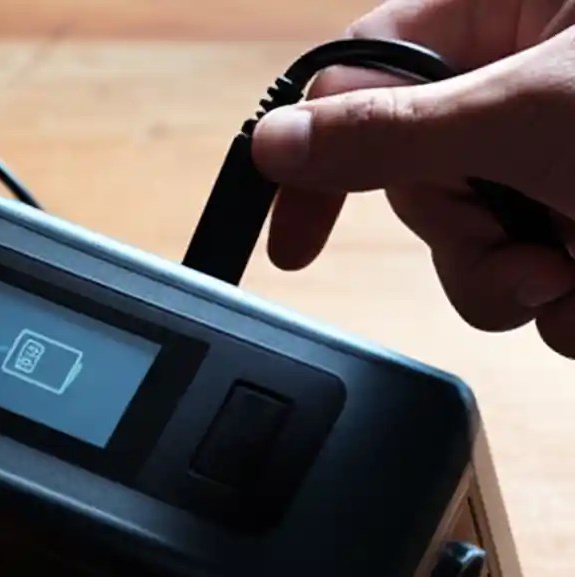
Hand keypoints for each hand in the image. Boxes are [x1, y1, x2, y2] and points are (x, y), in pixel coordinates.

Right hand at [250, 0, 574, 355]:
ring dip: (514, 285)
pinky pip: (537, 276)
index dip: (320, 163)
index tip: (294, 248)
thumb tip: (273, 144)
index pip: (362, 77)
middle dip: (466, 240)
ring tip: (570, 280)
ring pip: (478, 241)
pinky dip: (563, 305)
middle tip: (519, 251)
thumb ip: (391, 133)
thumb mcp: (531, 116)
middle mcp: (526, 82)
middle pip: (422, 181)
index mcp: (503, 13)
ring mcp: (562, 154)